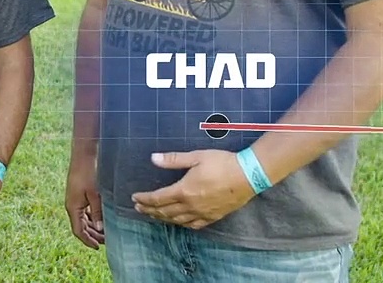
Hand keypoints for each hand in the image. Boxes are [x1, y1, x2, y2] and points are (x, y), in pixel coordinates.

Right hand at [64, 147, 105, 248]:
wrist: (83, 155)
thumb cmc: (88, 173)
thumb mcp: (95, 194)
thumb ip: (98, 212)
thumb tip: (100, 229)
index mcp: (73, 207)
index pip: (78, 230)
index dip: (87, 240)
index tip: (98, 247)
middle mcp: (72, 206)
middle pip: (80, 226)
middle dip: (92, 235)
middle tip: (106, 241)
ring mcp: (75, 200)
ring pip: (83, 219)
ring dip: (93, 227)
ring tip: (105, 232)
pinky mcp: (79, 195)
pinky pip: (84, 211)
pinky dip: (92, 217)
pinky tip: (102, 218)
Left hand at [131, 150, 255, 229]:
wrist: (248, 175)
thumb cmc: (222, 163)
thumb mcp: (196, 157)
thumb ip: (173, 159)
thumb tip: (153, 158)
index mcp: (184, 191)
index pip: (158, 198)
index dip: (144, 199)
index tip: (134, 198)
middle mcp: (191, 206)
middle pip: (164, 211)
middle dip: (149, 210)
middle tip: (138, 208)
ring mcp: (202, 213)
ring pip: (177, 220)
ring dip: (162, 218)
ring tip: (153, 215)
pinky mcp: (213, 217)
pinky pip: (194, 225)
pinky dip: (182, 223)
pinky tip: (179, 222)